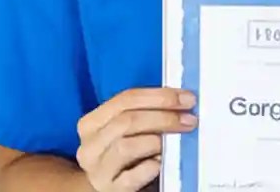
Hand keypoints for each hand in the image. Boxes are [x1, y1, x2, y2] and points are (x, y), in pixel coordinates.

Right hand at [75, 87, 197, 191]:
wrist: (109, 188)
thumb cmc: (125, 155)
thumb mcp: (127, 131)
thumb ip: (145, 114)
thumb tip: (182, 100)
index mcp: (92, 123)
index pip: (126, 99)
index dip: (160, 97)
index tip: (187, 99)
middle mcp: (90, 145)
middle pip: (127, 121)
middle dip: (163, 117)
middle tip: (189, 120)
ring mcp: (97, 170)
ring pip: (126, 146)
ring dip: (156, 141)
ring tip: (176, 142)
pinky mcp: (110, 190)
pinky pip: (132, 177)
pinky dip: (150, 167)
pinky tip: (161, 163)